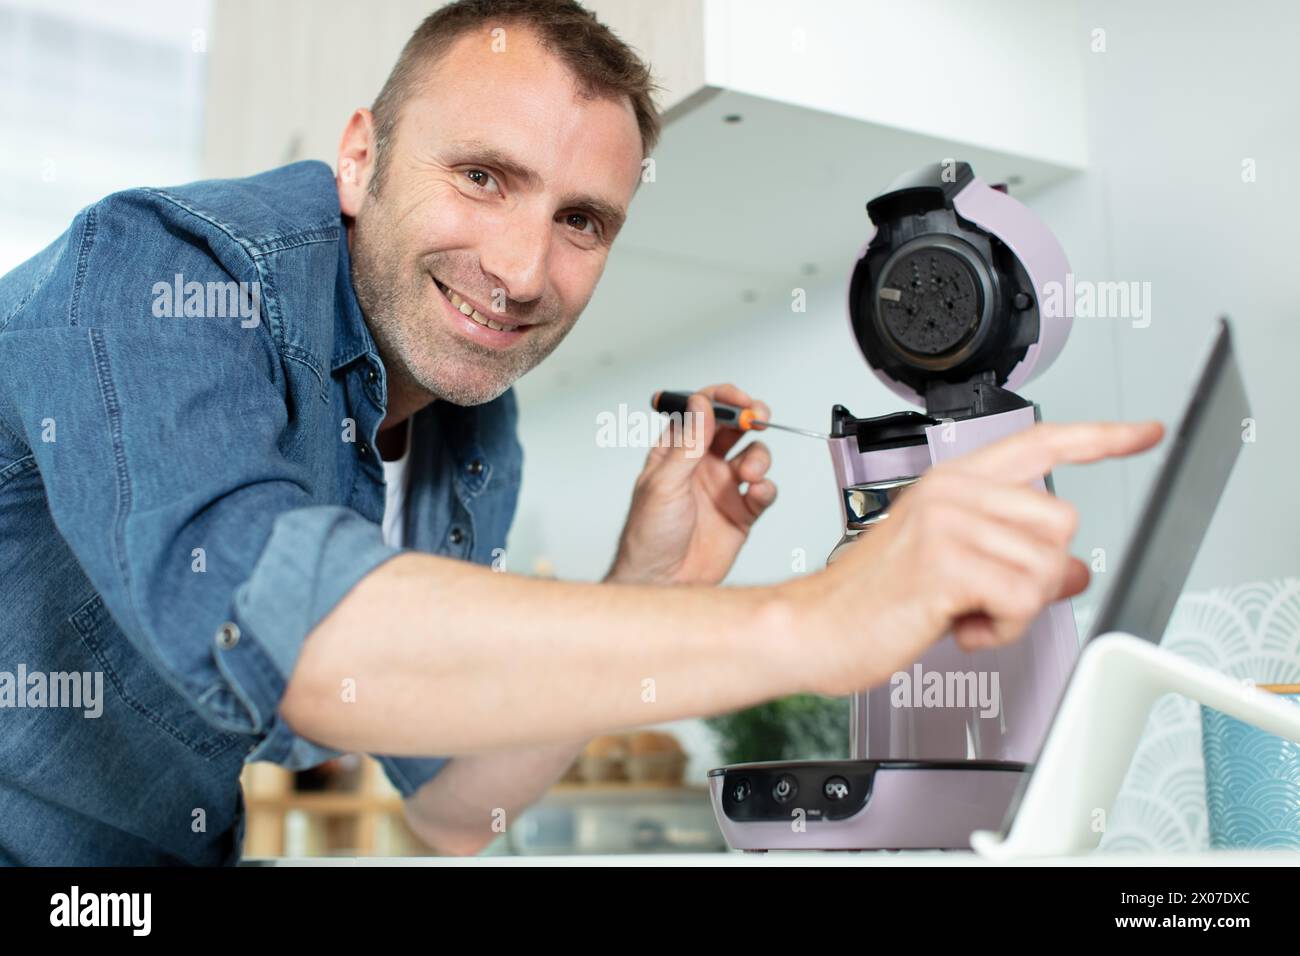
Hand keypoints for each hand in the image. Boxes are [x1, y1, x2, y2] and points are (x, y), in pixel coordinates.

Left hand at [606, 384, 777, 585]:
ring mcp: (723, 487)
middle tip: (758, 417)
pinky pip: (764, 491)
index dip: (721, 398)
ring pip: (753, 455)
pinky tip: (756, 494)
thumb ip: (688, 443)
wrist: (663, 582)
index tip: (739, 400)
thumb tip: (701, 403)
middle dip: (749, 416)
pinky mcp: (741, 513)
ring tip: (748, 473)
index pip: (701, 410)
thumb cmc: (648, 535)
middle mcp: (701, 465)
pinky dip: (766, 488)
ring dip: (758, 457)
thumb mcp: (664, 483)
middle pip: (733, 426)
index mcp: (676, 451)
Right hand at [784, 420, 1164, 696]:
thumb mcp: (948, 568)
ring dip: (1015, 608)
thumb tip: (1074, 570)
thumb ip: (1015, 556)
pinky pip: (1023, 599)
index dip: (1100, 437)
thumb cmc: (867, 598)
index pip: (1041, 443)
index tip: (1142, 431)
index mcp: (952, 482)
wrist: (811, 627)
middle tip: (986, 594)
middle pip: (1060, 522)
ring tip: (964, 610)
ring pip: (1046, 566)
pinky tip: (960, 625)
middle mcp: (953, 493)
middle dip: (1038, 572)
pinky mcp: (947, 564)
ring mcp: (948, 525)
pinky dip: (1001, 629)